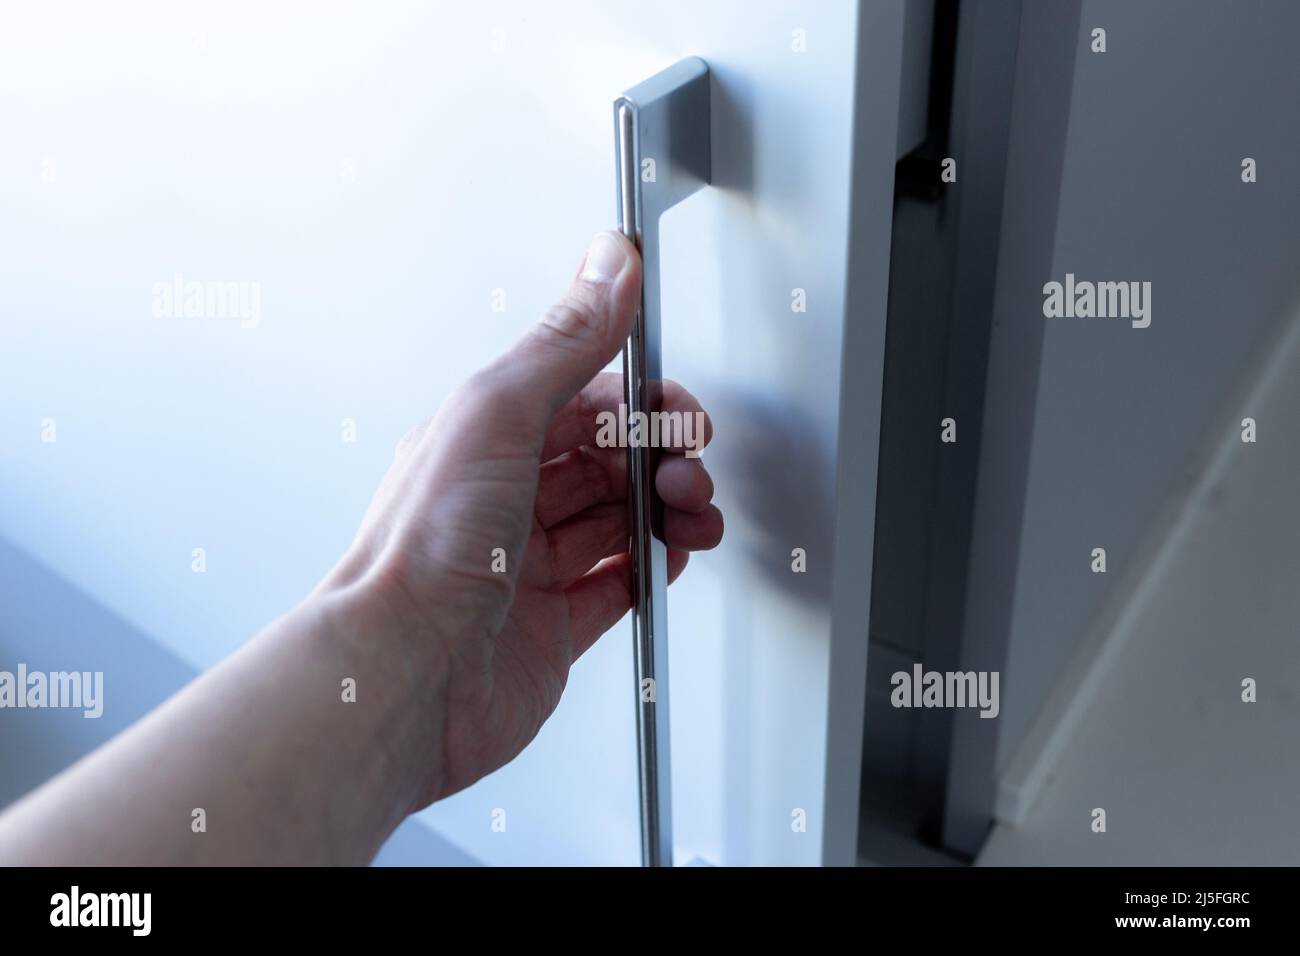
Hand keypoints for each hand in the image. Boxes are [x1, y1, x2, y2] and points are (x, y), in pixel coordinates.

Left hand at [316, 231, 723, 806]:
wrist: (404, 677)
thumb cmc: (422, 554)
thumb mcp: (498, 414)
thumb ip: (565, 341)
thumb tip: (608, 261)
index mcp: (483, 440)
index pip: (581, 401)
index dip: (638, 399)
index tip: (679, 407)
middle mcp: (503, 500)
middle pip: (605, 460)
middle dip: (660, 456)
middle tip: (688, 467)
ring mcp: (529, 566)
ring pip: (618, 521)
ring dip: (668, 509)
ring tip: (693, 513)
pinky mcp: (553, 627)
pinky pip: (619, 586)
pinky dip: (654, 569)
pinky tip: (670, 558)